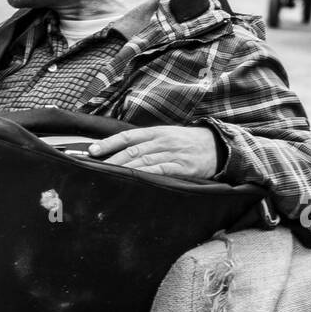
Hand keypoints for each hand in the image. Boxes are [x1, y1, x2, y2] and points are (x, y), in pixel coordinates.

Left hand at [88, 125, 218, 179]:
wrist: (219, 146)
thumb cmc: (188, 143)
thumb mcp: (168, 136)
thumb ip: (147, 142)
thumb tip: (122, 151)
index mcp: (156, 132)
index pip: (127, 136)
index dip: (108, 143)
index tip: (91, 151)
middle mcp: (161, 141)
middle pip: (131, 150)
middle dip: (110, 159)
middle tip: (93, 167)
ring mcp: (171, 154)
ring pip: (142, 161)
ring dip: (123, 169)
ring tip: (106, 175)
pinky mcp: (182, 167)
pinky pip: (159, 170)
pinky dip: (144, 175)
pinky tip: (132, 179)